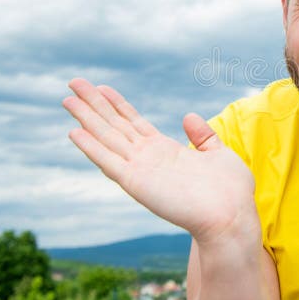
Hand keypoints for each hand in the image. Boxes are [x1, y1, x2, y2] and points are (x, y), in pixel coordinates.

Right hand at [62, 78, 258, 246]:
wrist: (231, 216)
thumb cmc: (230, 191)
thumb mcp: (218, 154)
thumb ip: (203, 137)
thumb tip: (188, 116)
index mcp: (166, 151)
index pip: (134, 123)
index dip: (117, 105)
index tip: (101, 88)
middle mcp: (149, 159)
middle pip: (115, 125)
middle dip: (94, 104)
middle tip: (73, 82)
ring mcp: (141, 170)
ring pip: (107, 138)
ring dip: (86, 119)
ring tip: (67, 100)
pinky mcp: (137, 182)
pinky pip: (109, 161)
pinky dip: (92, 147)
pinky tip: (75, 132)